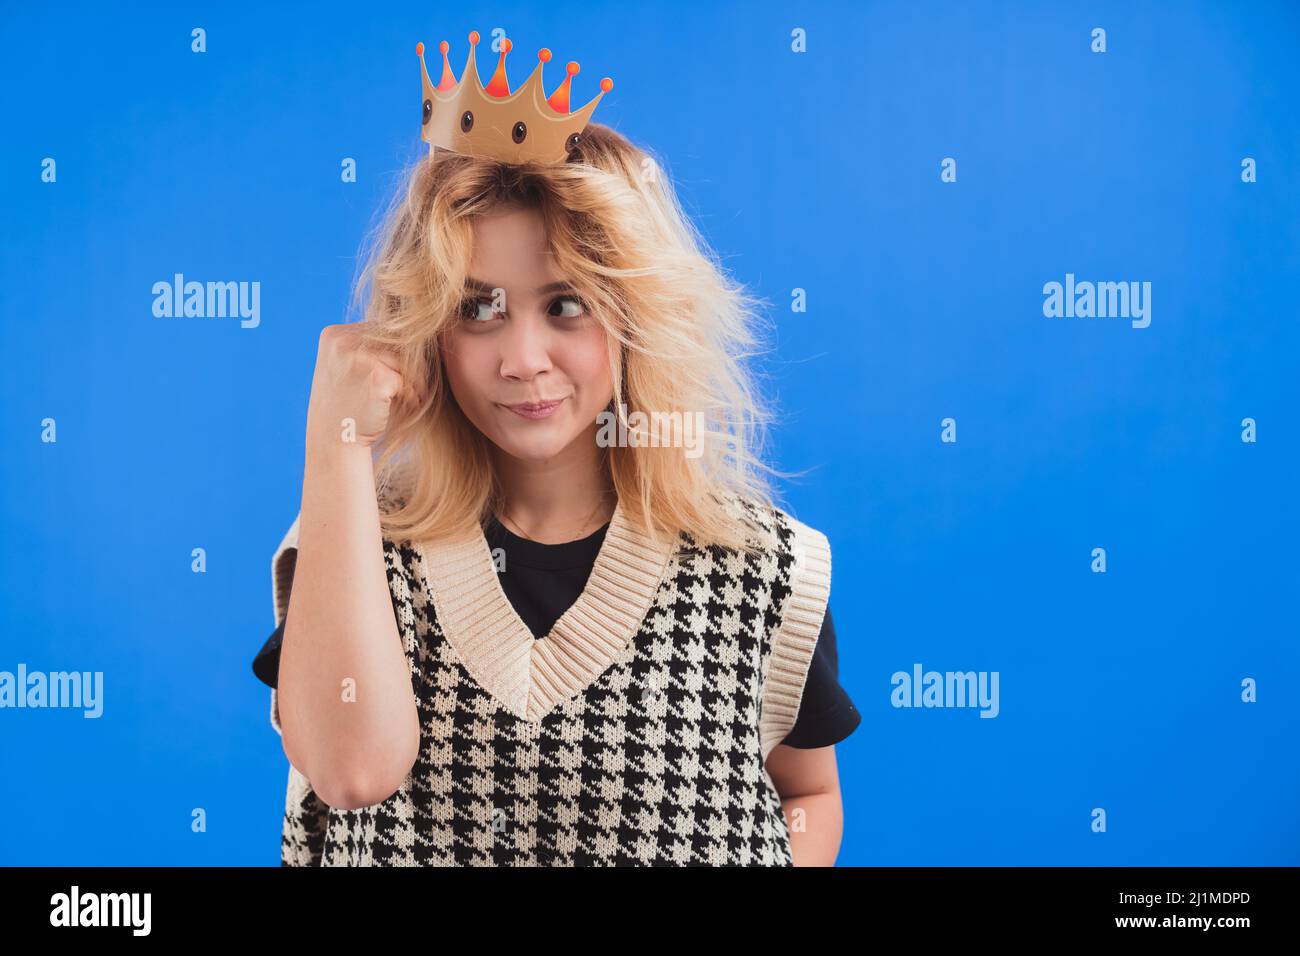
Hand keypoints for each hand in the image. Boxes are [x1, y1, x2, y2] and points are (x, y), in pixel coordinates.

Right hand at [305, 323, 417, 451]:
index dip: (396, 354)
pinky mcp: (376, 376)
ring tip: (411, 397)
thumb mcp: (346, 368)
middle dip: (409, 366)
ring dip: (415, 381)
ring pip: (406, 360)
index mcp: (334, 334)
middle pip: (396, 343)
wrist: (334, 443)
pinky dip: (413, 394)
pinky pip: (409, 379)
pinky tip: (407, 405)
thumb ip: (367, 346)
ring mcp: (359, 357)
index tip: (399, 375)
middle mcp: (343, 340)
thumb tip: (414, 329)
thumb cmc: (347, 406)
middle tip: (413, 388)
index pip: (381, 332)